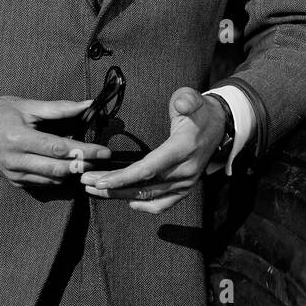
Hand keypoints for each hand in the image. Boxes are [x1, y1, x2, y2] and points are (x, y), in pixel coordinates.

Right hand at [0, 96, 111, 187]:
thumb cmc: (0, 112)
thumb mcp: (28, 105)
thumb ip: (59, 108)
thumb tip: (87, 105)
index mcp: (19, 139)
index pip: (59, 149)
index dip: (84, 151)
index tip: (104, 151)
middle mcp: (16, 161)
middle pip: (59, 169)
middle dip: (84, 166)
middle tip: (104, 161)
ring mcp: (15, 175)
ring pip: (53, 180)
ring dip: (74, 174)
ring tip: (92, 164)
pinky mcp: (15, 182)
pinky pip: (44, 183)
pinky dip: (59, 177)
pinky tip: (71, 167)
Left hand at [82, 88, 226, 212]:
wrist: (220, 126)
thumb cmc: (199, 112)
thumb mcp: (193, 99)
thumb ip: (186, 100)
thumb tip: (180, 103)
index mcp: (182, 149)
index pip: (148, 169)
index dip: (123, 177)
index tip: (100, 181)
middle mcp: (185, 171)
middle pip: (143, 186)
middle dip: (112, 187)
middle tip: (86, 183)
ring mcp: (186, 183)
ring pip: (149, 197)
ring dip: (121, 196)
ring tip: (96, 191)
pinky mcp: (185, 188)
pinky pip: (164, 204)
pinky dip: (145, 206)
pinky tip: (127, 201)